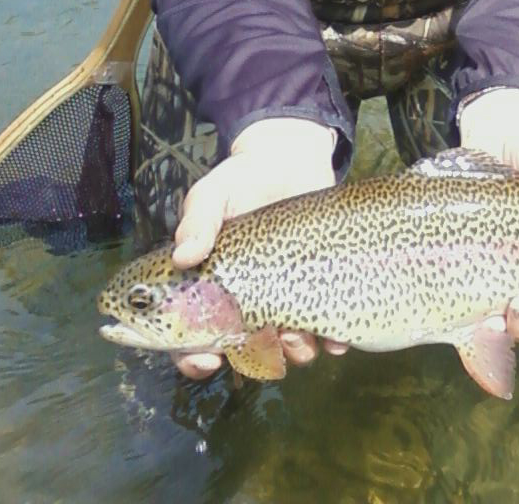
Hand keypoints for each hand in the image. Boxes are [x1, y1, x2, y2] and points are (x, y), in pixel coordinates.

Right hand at [171, 116, 342, 379]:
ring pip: (285, 345)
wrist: (291, 160)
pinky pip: (324, 327)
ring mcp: (282, 295)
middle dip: (254, 358)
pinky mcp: (316, 285)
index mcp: (210, 287)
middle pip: (241, 351)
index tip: (209, 359)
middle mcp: (244, 300)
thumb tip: (183, 256)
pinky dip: (330, 340)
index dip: (194, 357)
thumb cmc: (242, 179)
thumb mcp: (213, 194)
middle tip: (266, 340)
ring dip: (293, 351)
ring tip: (298, 336)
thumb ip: (198, 221)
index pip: (191, 338)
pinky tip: (335, 339)